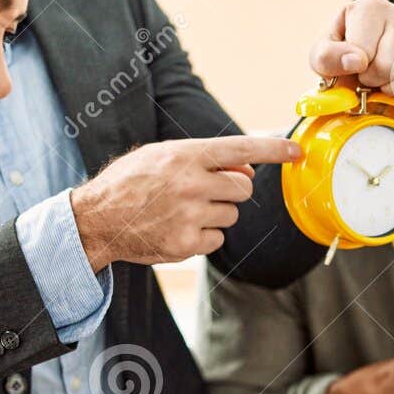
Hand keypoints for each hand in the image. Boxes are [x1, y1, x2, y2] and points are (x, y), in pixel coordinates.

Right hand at [72, 136, 302, 270]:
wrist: (97, 219)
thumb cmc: (132, 183)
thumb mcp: (162, 157)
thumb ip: (205, 161)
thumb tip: (247, 170)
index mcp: (184, 156)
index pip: (240, 149)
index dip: (273, 150)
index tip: (296, 152)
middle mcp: (190, 184)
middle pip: (243, 188)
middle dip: (233, 190)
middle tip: (204, 192)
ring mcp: (190, 216)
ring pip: (231, 215)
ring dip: (215, 214)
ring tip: (181, 210)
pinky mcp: (188, 244)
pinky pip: (218, 240)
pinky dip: (204, 236)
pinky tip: (178, 228)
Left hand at [311, 0, 393, 105]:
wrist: (367, 65)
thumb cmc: (342, 58)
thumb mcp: (322, 57)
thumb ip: (328, 57)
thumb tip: (357, 61)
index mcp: (371, 6)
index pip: (363, 53)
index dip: (356, 69)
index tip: (355, 63)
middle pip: (386, 67)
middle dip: (374, 80)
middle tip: (370, 73)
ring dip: (392, 89)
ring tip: (385, 78)